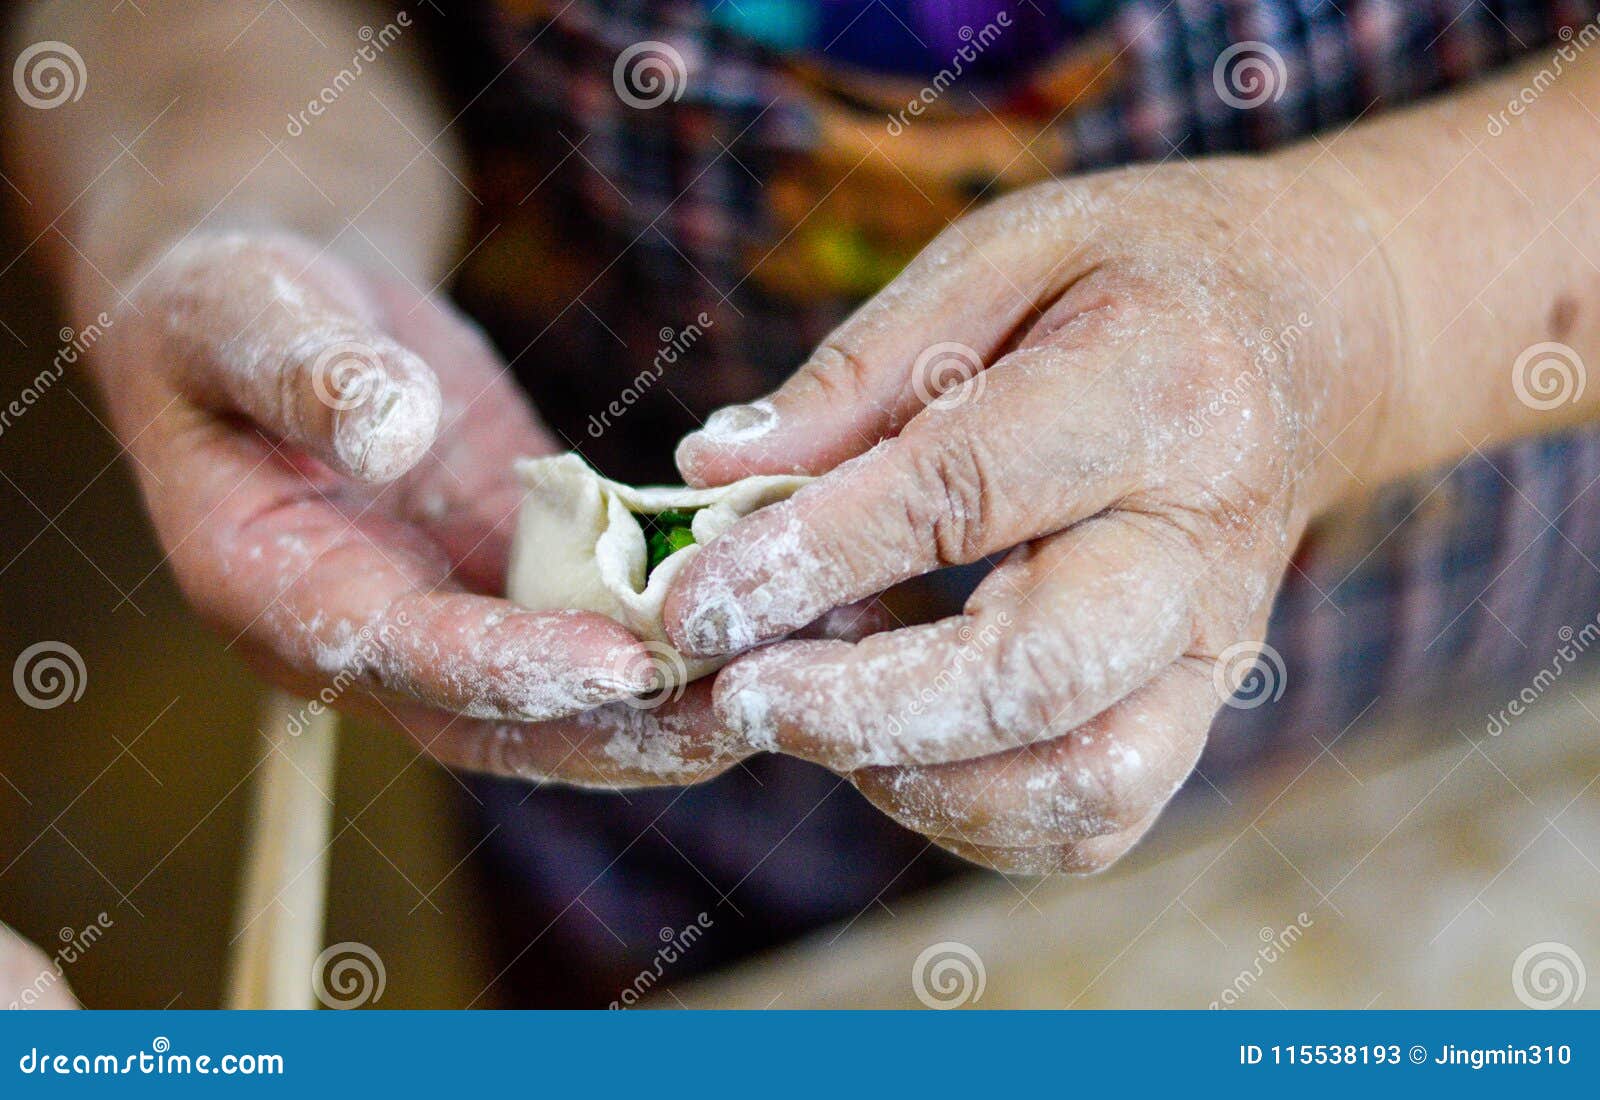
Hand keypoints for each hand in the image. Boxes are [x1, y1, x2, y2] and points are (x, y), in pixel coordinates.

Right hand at [86, 231, 739, 786]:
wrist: (271, 318)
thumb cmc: (230, 308)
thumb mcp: (241, 313)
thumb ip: (304, 371)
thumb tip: (390, 425)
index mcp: (277, 593)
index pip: (404, 655)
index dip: (512, 669)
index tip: (626, 666)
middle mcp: (367, 637)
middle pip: (508, 722)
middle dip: (630, 725)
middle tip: (756, 708)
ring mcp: (449, 617)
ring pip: (571, 697)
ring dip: (682, 696)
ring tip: (805, 665)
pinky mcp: (517, 580)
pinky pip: (603, 623)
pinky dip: (685, 625)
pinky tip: (785, 599)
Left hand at [667, 158, 1401, 870]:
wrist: (1312, 335)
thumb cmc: (1137, 280)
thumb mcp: (999, 257)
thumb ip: (859, 371)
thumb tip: (714, 474)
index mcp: (1155, 392)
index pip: (962, 495)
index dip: (812, 558)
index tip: (689, 603)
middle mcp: (1201, 545)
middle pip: (1029, 676)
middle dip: (858, 709)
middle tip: (735, 696)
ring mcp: (1214, 647)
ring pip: (1079, 788)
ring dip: (914, 782)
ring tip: (806, 718)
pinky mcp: (1201, 707)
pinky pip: (1094, 818)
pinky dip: (972, 815)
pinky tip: (884, 748)